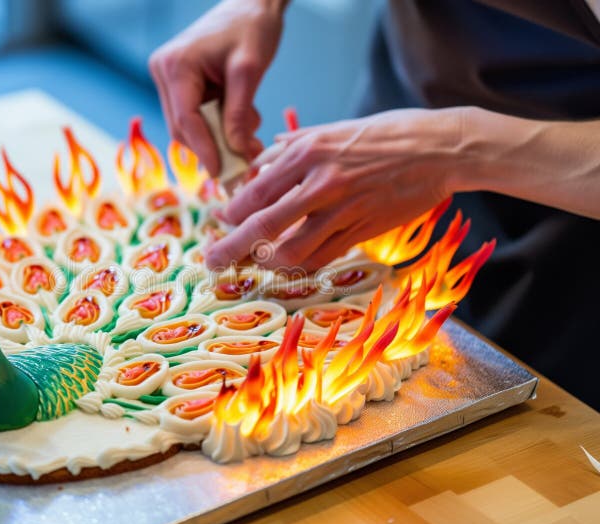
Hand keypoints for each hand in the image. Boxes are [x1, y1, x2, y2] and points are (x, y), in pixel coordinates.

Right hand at [148, 0, 285, 174]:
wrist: (250, 4)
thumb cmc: (251, 28)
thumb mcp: (249, 70)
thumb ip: (239, 113)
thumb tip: (234, 151)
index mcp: (176, 66)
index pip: (186, 120)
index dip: (205, 150)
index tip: (223, 173)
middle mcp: (164, 73)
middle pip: (183, 128)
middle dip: (214, 147)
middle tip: (246, 160)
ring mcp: (169, 79)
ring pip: (189, 127)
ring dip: (219, 138)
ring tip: (251, 137)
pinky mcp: (180, 85)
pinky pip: (196, 117)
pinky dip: (219, 126)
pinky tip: (243, 121)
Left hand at [206, 108, 465, 270]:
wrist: (438, 149)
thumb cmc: (384, 135)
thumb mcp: (332, 129)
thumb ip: (292, 147)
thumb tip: (259, 164)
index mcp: (308, 152)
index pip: (256, 190)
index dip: (233, 212)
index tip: (223, 220)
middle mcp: (321, 182)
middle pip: (264, 224)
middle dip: (231, 247)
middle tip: (213, 262)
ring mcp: (343, 210)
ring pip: (293, 250)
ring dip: (267, 262)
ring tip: (256, 263)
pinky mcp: (363, 230)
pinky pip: (323, 257)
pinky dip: (302, 265)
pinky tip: (290, 265)